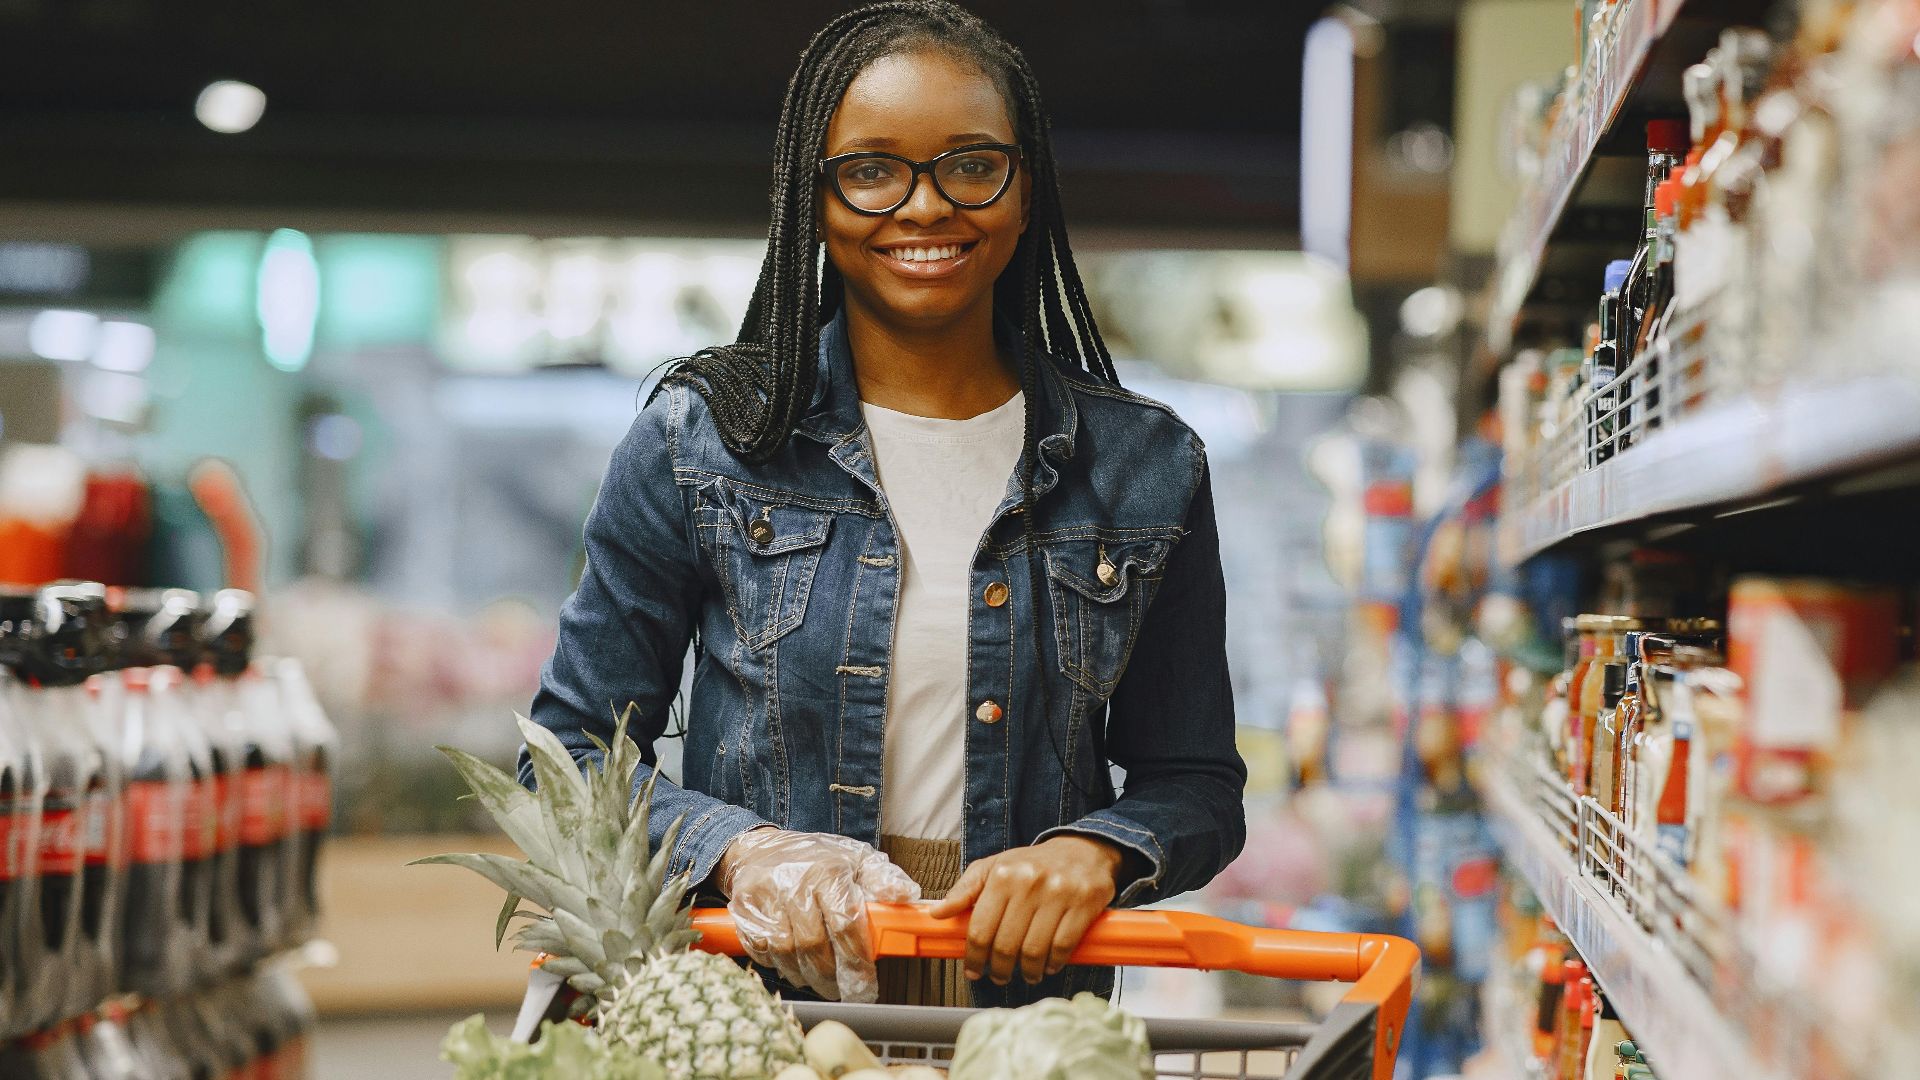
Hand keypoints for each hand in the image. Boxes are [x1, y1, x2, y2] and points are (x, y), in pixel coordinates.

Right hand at [718, 828, 919, 1002]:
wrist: (760, 849)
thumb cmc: (816, 858)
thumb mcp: (856, 859)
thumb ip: (884, 878)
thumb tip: (907, 896)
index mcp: (827, 871)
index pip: (845, 923)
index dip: (858, 960)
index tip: (867, 985)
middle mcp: (794, 884)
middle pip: (813, 945)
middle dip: (831, 976)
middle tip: (844, 990)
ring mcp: (764, 898)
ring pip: (786, 953)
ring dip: (805, 975)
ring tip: (821, 980)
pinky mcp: (743, 912)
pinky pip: (762, 951)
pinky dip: (779, 965)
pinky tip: (793, 964)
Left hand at [929, 835, 1126, 985]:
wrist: (1082, 849)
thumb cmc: (1034, 864)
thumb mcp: (994, 867)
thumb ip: (964, 890)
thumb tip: (937, 914)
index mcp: (1002, 875)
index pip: (980, 928)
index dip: (974, 956)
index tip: (973, 970)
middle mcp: (1029, 882)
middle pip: (1006, 944)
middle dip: (1000, 969)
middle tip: (999, 975)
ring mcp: (1059, 893)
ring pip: (1035, 950)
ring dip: (1028, 971)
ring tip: (1026, 974)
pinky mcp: (1084, 903)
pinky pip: (1063, 946)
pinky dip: (1053, 963)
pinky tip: (1048, 965)